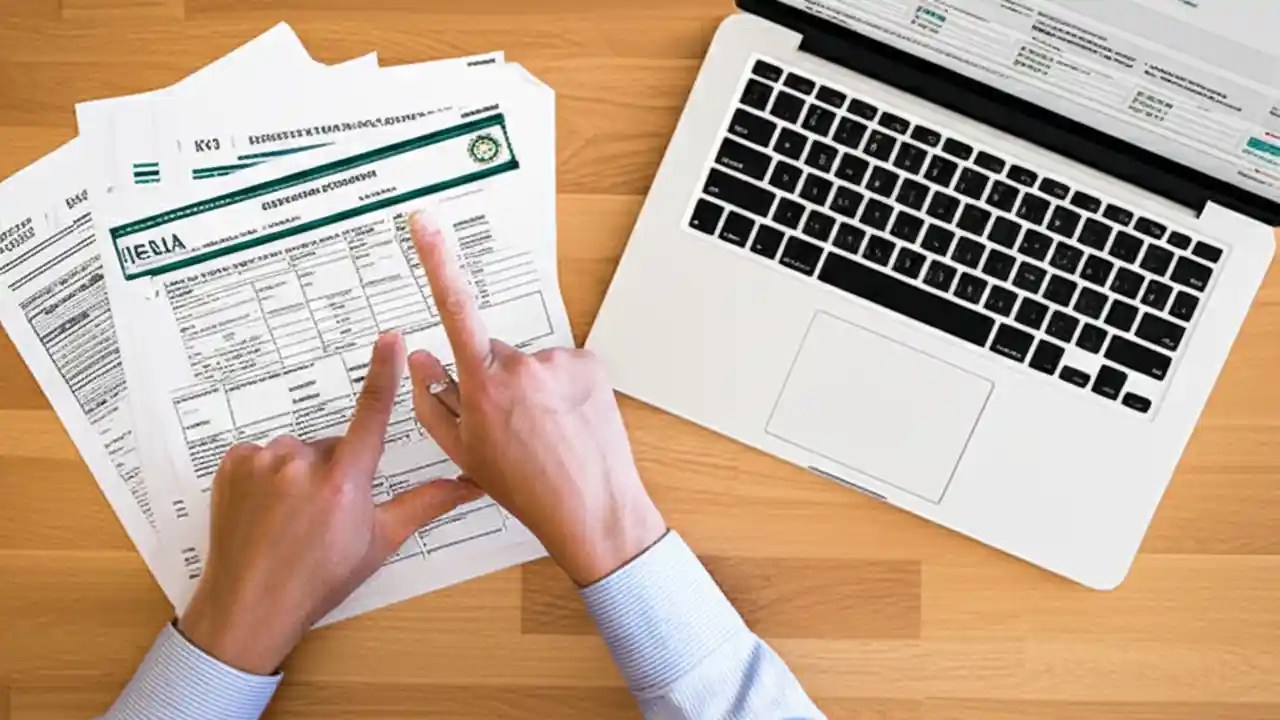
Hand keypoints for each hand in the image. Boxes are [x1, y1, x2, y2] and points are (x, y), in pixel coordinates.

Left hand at [177, 332, 482, 674]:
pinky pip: (261, 455)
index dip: (383, 372)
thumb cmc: (319, 579)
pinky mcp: (234, 465)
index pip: (372, 414)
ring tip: (292, 517)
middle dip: (336, 469)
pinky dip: (266, 476)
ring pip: (296, 452)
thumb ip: (426, 503)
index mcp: (345, 481)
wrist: (251, 607)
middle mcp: (303, 465)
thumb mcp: (379, 541)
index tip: (390, 337)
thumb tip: (470, 485)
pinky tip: (266, 509)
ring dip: (299, 474)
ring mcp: (264, 463)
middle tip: (326, 515)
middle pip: (333, 446)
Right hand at [405, 213, 666, 585]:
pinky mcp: (590, 364)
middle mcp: (522, 365)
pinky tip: (566, 424)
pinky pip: (562, 367)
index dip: (436, 260)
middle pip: (493, 354)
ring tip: (543, 433)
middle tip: (510, 427)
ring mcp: (559, 362)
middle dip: (494, 379)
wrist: (591, 507)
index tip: (426, 223)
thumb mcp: (463, 451)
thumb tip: (419, 357)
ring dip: (532, 389)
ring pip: (530, 364)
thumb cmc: (525, 488)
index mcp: (483, 384)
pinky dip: (561, 390)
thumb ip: (432, 399)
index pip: (453, 308)